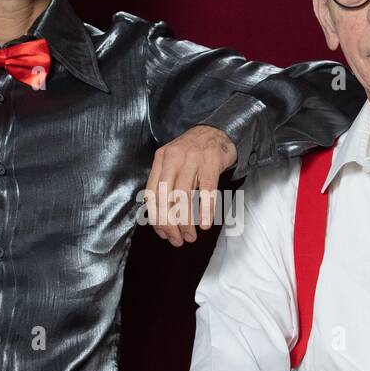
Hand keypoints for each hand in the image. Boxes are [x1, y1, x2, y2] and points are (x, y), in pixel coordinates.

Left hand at [143, 124, 236, 245]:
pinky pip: (207, 190)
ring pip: (183, 196)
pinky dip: (205, 210)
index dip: (155, 218)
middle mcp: (173, 158)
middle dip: (169, 224)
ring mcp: (193, 159)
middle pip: (165, 197)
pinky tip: (204, 224)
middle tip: (177, 240)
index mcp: (160, 160)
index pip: (151, 193)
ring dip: (186, 222)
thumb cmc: (194, 152)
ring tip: (190, 236)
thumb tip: (162, 220)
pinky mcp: (212, 161)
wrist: (218, 130)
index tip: (163, 234)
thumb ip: (165, 184)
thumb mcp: (173, 162)